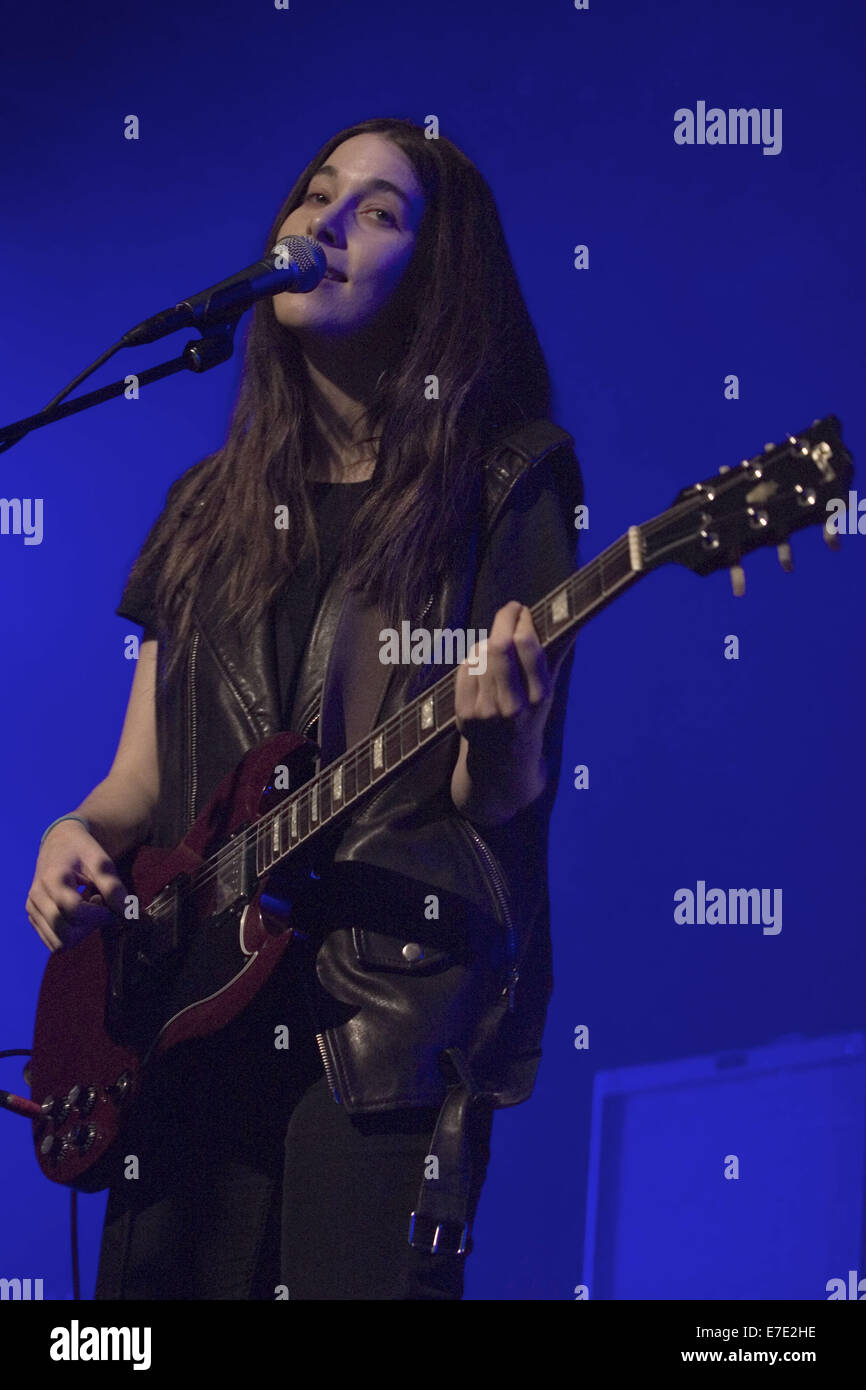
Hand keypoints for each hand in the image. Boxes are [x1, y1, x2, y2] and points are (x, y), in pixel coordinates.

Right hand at [26, 821, 127, 952]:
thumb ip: (113, 887)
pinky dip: (71, 934)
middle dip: (90, 926)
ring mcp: (32, 910)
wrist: (59, 842)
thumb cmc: (82, 850)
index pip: (75, 912)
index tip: (111, 906)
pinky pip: (53, 941)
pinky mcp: (33, 918)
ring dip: (80, 933)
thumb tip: (128, 915)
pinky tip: (79, 914)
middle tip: (100, 906)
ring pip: (58, 943)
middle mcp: (37, 897)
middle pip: (65, 934)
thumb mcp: (101, 862)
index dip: (99, 915)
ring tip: (89, 909)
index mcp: (53, 879)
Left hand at [451, 601, 568, 823]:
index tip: (523, 610)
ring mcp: (485, 711)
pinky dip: (472, 661)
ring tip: (496, 646)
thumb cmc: (529, 721)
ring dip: (487, 641)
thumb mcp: (547, 694)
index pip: (527, 645)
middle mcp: (513, 705)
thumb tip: (571, 621)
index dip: (522, 620)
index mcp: (540, 696)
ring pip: (479, 655)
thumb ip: (554, 657)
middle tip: (509, 610)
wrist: (503, 767)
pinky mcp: (464, 715)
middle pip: (498, 645)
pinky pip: (464, 670)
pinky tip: (481, 667)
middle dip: (503, 619)